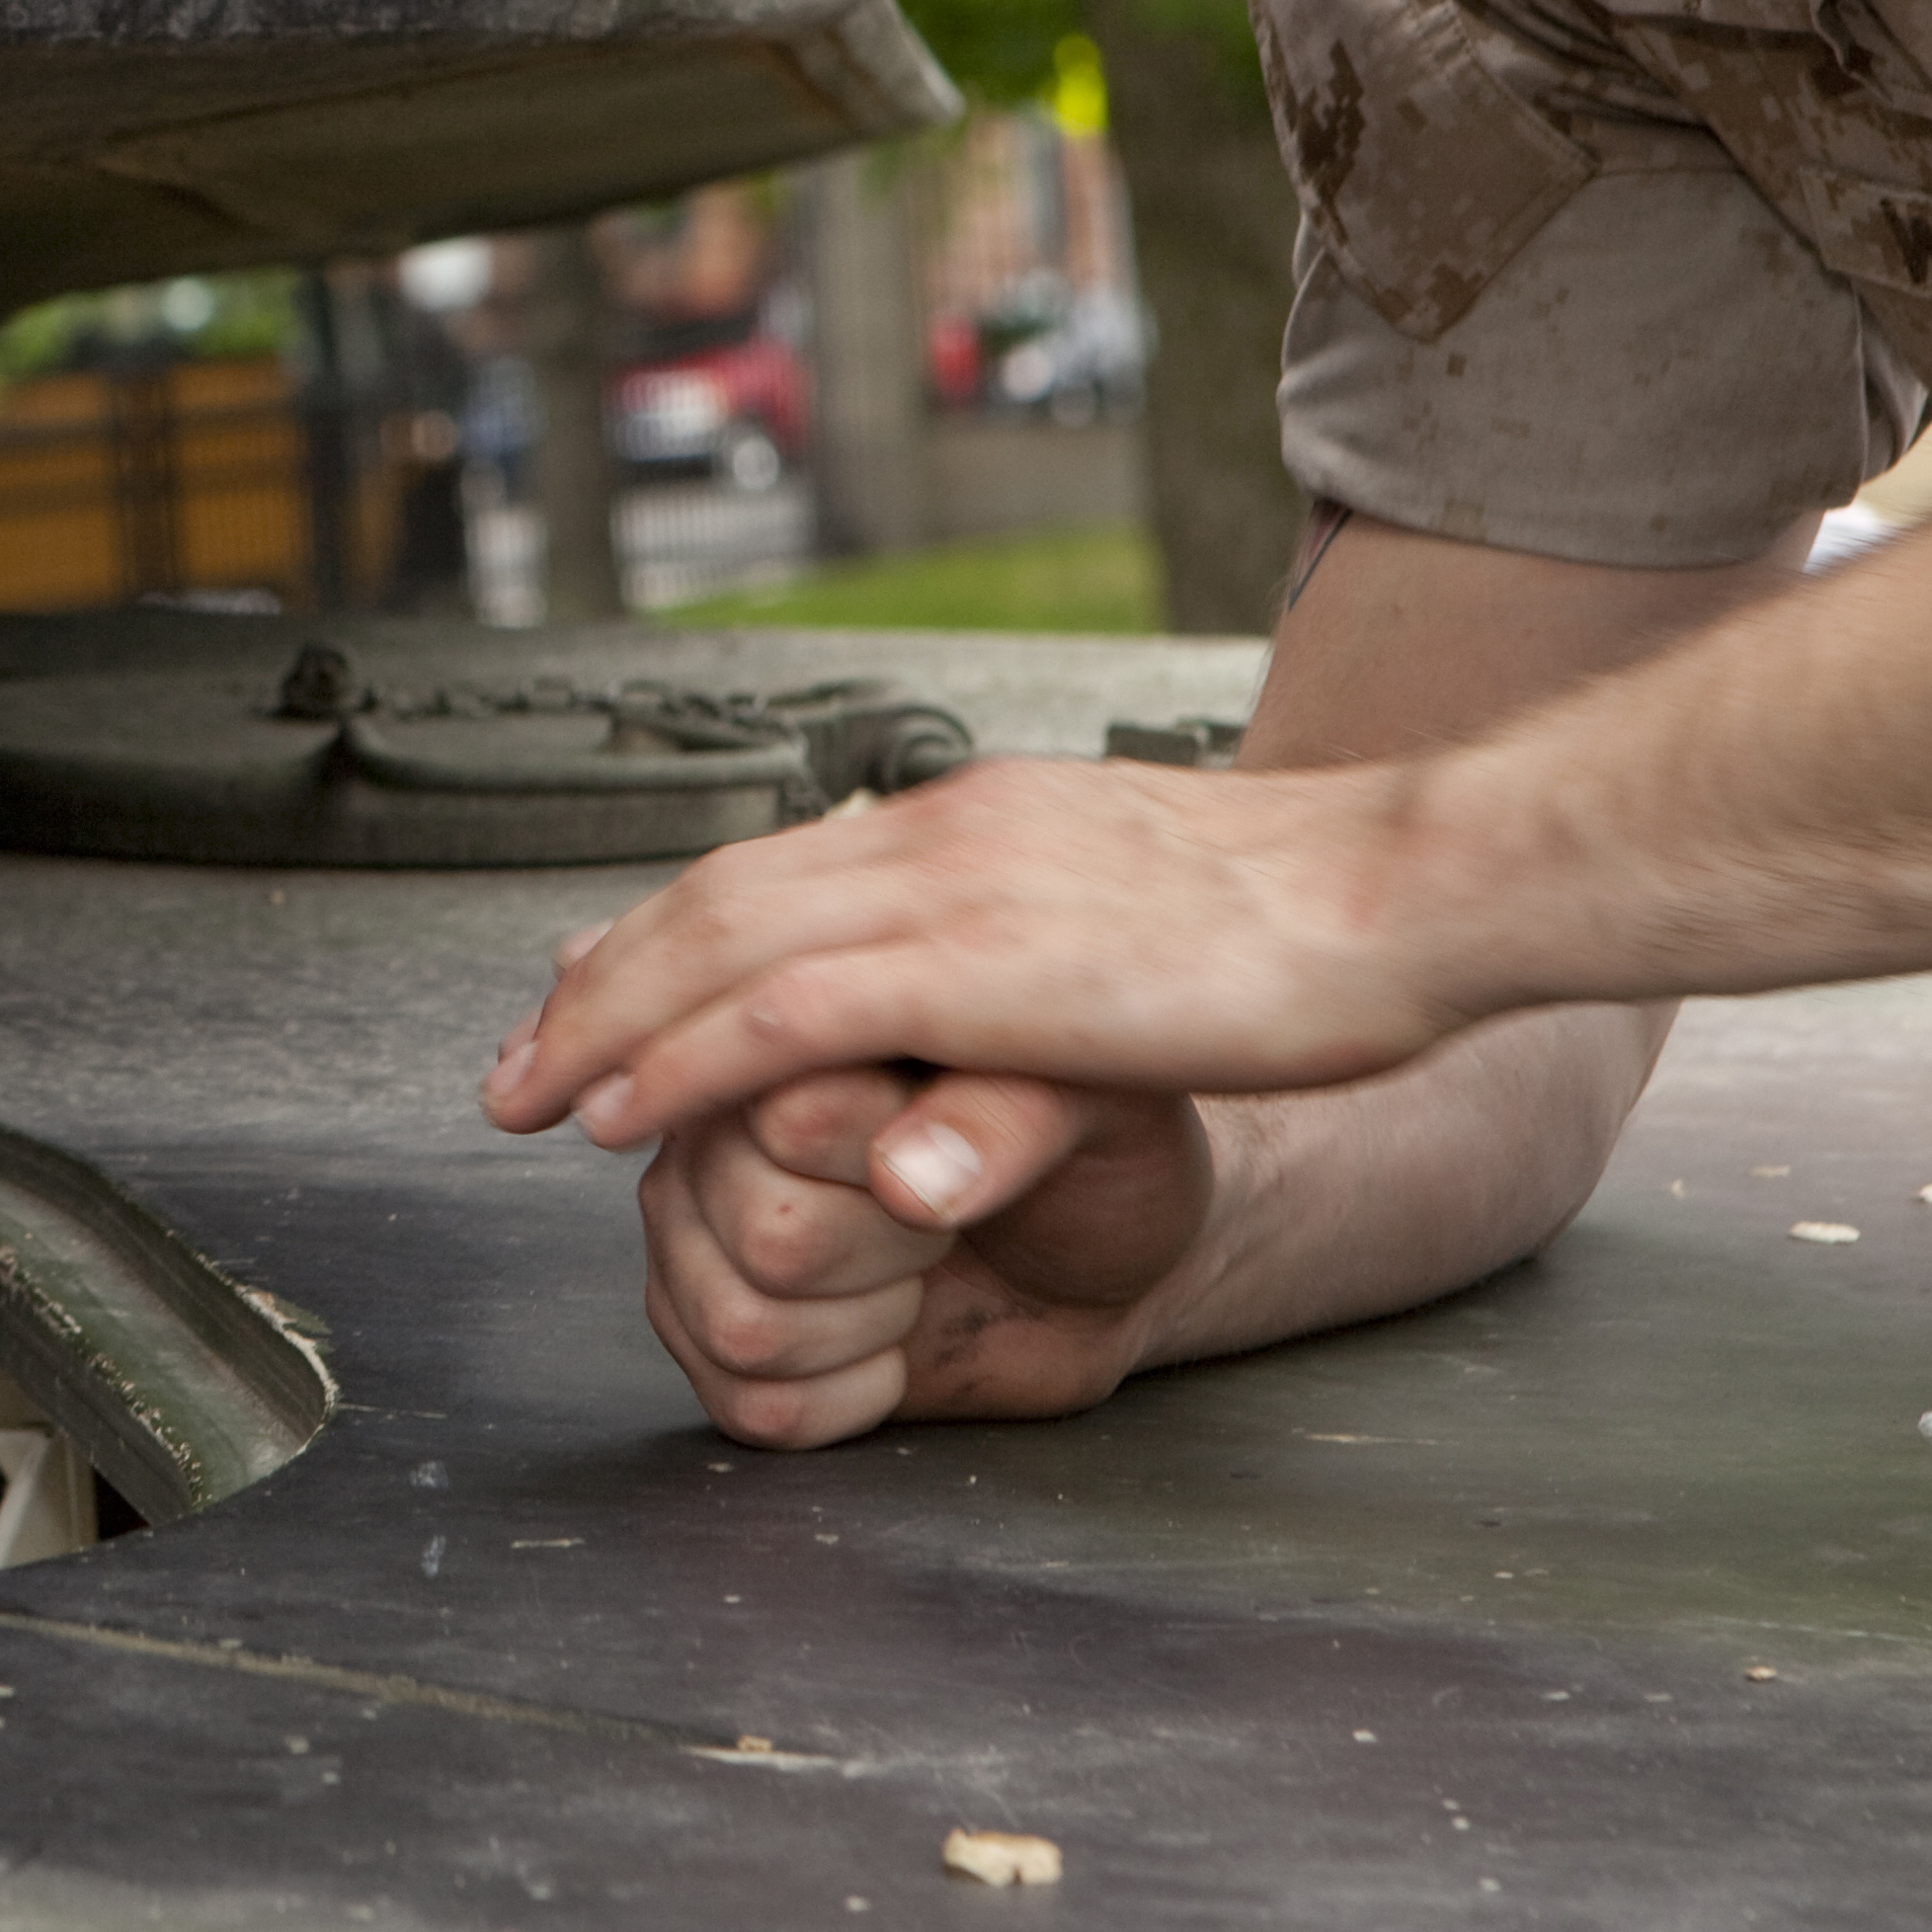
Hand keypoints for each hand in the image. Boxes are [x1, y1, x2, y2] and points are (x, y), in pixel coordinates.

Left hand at [488, 757, 1475, 1169]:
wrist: (1413, 888)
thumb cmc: (1315, 920)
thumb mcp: (1139, 907)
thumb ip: (1043, 928)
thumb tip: (999, 964)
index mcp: (976, 819)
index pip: (773, 865)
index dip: (665, 932)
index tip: (592, 986)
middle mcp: (939, 833)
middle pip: (714, 897)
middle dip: (600, 981)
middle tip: (517, 1055)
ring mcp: (953, 891)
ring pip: (717, 948)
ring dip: (603, 1024)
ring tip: (528, 1094)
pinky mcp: (977, 969)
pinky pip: (779, 1017)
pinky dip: (680, 1059)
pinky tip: (620, 1111)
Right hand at [636, 1066, 1219, 1447]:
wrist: (1104, 1257)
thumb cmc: (1091, 1152)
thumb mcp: (1093, 1100)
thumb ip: (1005, 1112)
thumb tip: (901, 1176)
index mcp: (790, 1034)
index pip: (796, 1124)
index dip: (906, 1166)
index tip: (958, 1143)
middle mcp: (714, 1127)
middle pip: (770, 1239)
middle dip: (897, 1253)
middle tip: (942, 1215)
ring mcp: (693, 1232)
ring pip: (747, 1327)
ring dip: (870, 1327)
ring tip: (911, 1273)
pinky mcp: (704, 1332)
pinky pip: (752, 1404)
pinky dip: (851, 1395)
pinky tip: (887, 1340)